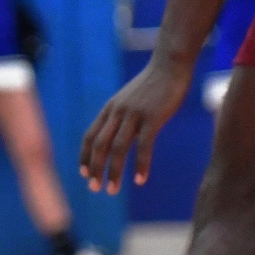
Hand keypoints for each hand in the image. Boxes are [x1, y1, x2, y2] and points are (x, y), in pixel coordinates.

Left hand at [79, 57, 191, 192]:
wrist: (170, 64)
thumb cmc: (153, 84)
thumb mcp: (130, 99)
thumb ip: (122, 115)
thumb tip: (118, 133)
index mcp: (110, 108)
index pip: (90, 136)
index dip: (85, 156)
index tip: (84, 174)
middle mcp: (117, 112)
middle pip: (99, 145)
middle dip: (95, 169)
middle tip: (95, 189)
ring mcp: (134, 114)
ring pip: (118, 148)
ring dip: (114, 172)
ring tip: (113, 190)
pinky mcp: (153, 117)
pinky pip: (144, 145)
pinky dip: (141, 165)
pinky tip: (140, 180)